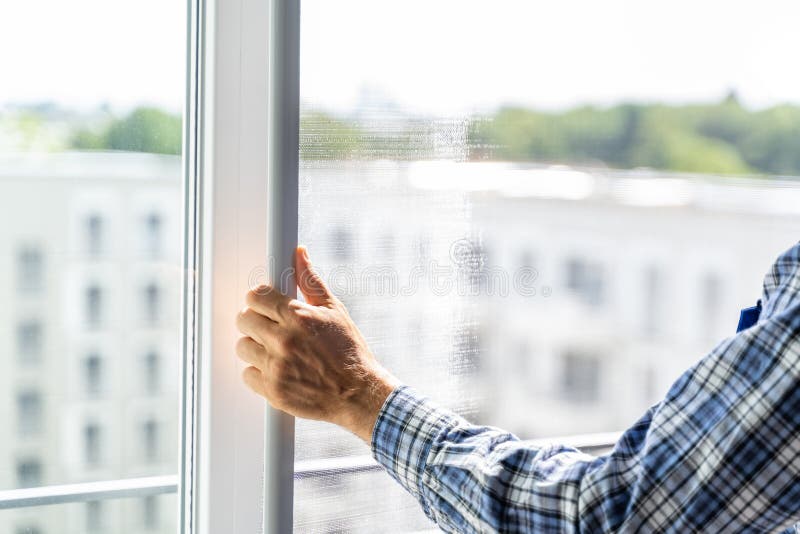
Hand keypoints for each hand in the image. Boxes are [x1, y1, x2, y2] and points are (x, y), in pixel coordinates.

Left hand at [235, 246, 399, 441]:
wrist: (358, 393)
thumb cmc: (349, 351)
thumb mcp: (334, 310)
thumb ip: (310, 281)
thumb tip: (299, 253)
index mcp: (298, 316)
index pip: (255, 296)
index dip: (260, 299)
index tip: (266, 305)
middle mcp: (283, 340)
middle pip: (243, 319)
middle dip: (255, 321)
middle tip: (271, 327)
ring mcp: (276, 366)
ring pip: (243, 347)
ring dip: (256, 347)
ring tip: (276, 351)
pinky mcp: (272, 390)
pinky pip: (247, 375)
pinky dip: (259, 373)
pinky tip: (278, 370)